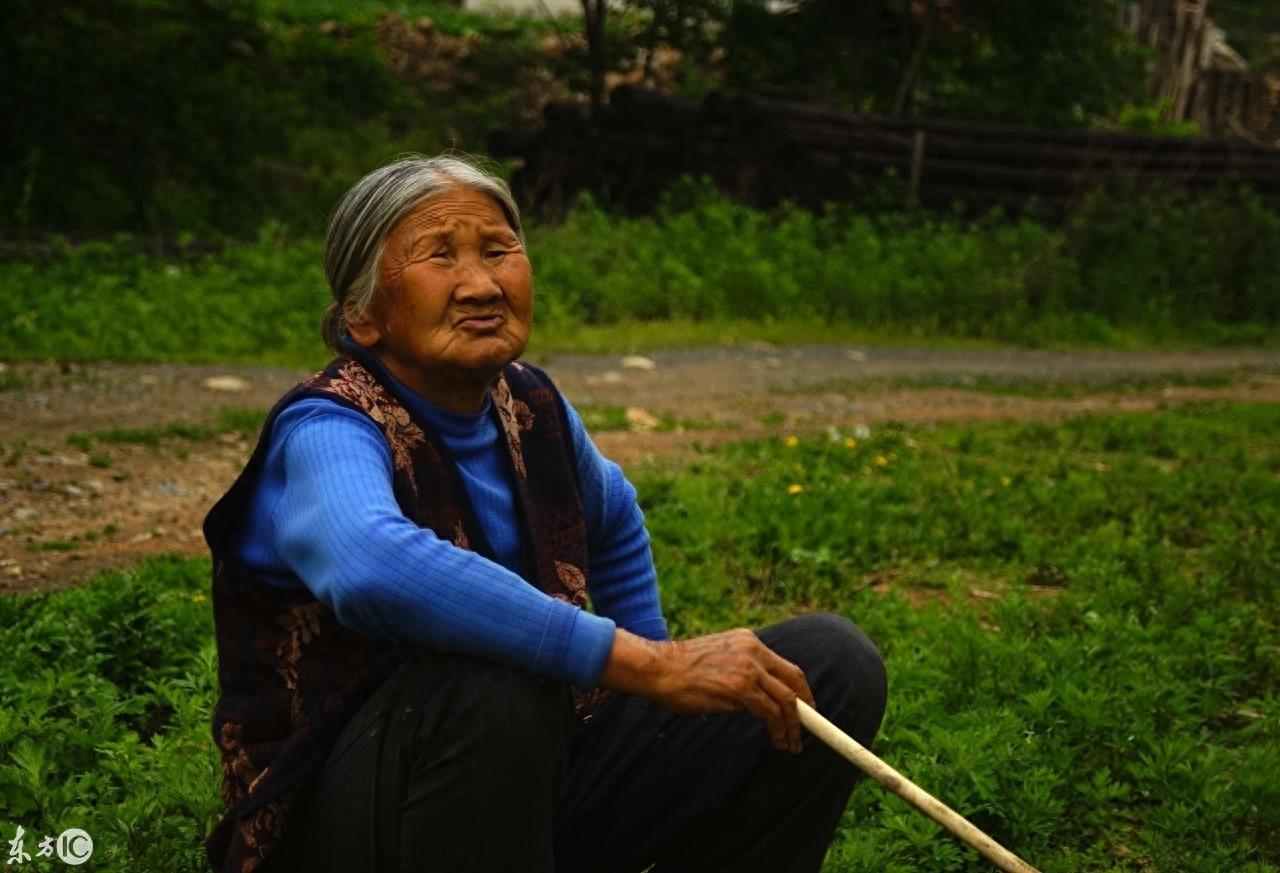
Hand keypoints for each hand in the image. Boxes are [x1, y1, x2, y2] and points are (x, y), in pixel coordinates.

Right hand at [599, 628, 815, 752]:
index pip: (785, 665)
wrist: (657, 668)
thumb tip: (757, 695)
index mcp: (747, 641)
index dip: (800, 689)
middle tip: (807, 727)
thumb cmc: (680, 669)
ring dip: (794, 726)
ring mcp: (748, 669)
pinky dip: (780, 730)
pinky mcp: (741, 688)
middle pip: (793, 680)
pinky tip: (779, 741)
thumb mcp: (718, 659)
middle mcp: (753, 651)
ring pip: (786, 700)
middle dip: (805, 707)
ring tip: (792, 744)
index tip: (805, 706)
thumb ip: (740, 669)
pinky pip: (771, 713)